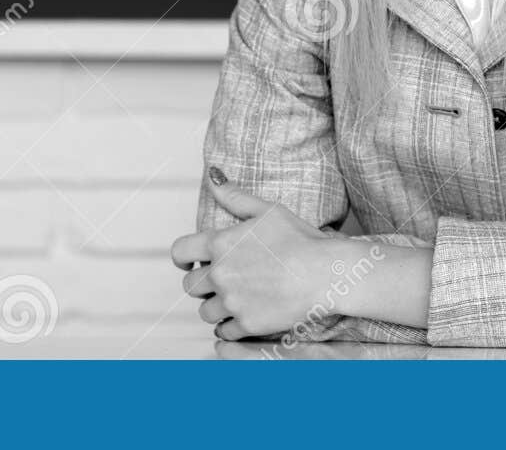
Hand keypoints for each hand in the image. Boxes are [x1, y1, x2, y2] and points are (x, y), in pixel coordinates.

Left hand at [170, 168, 338, 340]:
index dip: (183, 257)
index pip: (179, 251)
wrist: (326, 273)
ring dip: (216, 306)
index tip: (191, 261)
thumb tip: (213, 175)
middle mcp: (220, 273)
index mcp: (220, 243)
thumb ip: (235, 196)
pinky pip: (224, 331)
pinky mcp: (246, 323)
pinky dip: (230, 326)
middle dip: (202, 283)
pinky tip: (245, 315)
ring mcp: (232, 301)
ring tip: (235, 299)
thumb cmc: (301, 239)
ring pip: (204, 311)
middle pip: (189, 285)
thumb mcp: (269, 210)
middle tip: (222, 280)